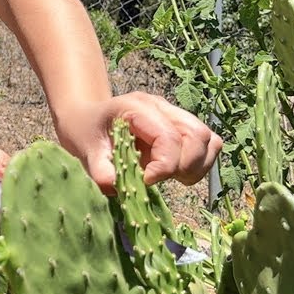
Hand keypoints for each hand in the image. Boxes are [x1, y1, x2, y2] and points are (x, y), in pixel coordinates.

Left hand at [54, 92, 223, 192]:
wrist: (86, 119)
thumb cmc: (85, 132)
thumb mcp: (85, 150)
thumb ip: (99, 169)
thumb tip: (114, 187)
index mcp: (137, 108)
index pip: (169, 136)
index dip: (164, 165)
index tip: (146, 181)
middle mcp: (161, 107)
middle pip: (196, 135)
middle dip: (184, 166)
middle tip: (159, 179)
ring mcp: (175, 115)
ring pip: (208, 139)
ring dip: (196, 166)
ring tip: (171, 177)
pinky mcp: (182, 127)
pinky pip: (208, 144)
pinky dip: (200, 164)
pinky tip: (176, 173)